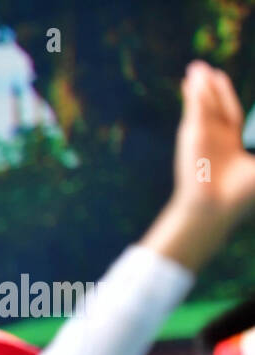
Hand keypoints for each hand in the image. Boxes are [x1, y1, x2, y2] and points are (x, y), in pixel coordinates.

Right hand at [144, 61, 254, 270]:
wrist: (217, 205)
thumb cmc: (243, 191)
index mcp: (232, 147)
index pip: (231, 117)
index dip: (228, 100)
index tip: (223, 83)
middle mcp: (216, 139)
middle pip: (217, 107)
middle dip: (214, 89)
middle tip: (212, 72)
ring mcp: (203, 136)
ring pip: (205, 104)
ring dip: (201, 85)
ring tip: (197, 68)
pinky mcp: (193, 133)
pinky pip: (196, 107)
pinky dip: (195, 93)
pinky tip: (192, 80)